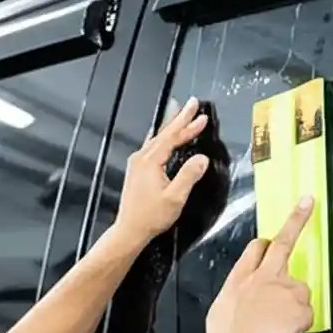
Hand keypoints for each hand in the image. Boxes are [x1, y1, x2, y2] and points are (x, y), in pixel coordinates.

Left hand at [114, 96, 210, 243]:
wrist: (130, 230)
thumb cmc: (151, 216)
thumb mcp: (175, 197)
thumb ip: (189, 175)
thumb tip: (202, 159)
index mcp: (150, 161)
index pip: (172, 137)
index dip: (189, 126)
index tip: (203, 116)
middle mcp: (141, 158)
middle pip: (164, 133)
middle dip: (180, 118)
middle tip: (193, 103)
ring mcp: (137, 163)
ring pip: (157, 138)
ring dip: (170, 125)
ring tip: (178, 110)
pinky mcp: (137, 170)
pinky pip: (152, 146)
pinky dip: (163, 137)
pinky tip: (164, 135)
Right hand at [206, 197, 315, 332]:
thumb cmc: (224, 332)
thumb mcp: (225, 301)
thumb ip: (242, 288)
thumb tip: (249, 292)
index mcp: (244, 274)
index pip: (258, 247)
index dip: (268, 240)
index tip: (274, 231)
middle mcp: (267, 275)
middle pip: (285, 243)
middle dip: (296, 220)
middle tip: (307, 202)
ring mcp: (287, 288)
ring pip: (299, 291)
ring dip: (293, 305)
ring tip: (276, 325)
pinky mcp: (301, 306)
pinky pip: (306, 314)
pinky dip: (299, 324)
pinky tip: (285, 332)